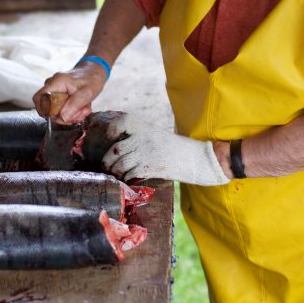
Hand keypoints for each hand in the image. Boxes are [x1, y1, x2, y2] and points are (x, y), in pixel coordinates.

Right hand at [32, 62, 107, 124]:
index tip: (60, 117)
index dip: (45, 111)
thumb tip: (62, 117)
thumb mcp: (87, 92)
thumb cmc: (91, 78)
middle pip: (48, 108)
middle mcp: (52, 86)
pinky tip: (82, 108)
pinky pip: (61, 109)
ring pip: (56, 111)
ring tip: (84, 109)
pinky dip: (72, 112)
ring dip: (71, 115)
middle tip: (80, 114)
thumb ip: (74, 105)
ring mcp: (55, 91)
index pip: (39, 98)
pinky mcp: (60, 96)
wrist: (95, 72)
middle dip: (65, 116)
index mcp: (56, 82)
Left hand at [101, 114, 229, 185]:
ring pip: (120, 164)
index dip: (112, 129)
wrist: (196, 159)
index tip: (110, 137)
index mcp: (145, 127)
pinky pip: (129, 174)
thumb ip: (139, 138)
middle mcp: (143, 138)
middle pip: (115, 149)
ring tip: (116, 175)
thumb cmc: (176, 148)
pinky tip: (129, 179)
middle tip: (107, 166)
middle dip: (108, 161)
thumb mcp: (156, 135)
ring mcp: (145, 153)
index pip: (122, 122)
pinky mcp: (150, 168)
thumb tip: (119, 148)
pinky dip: (126, 179)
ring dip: (116, 172)